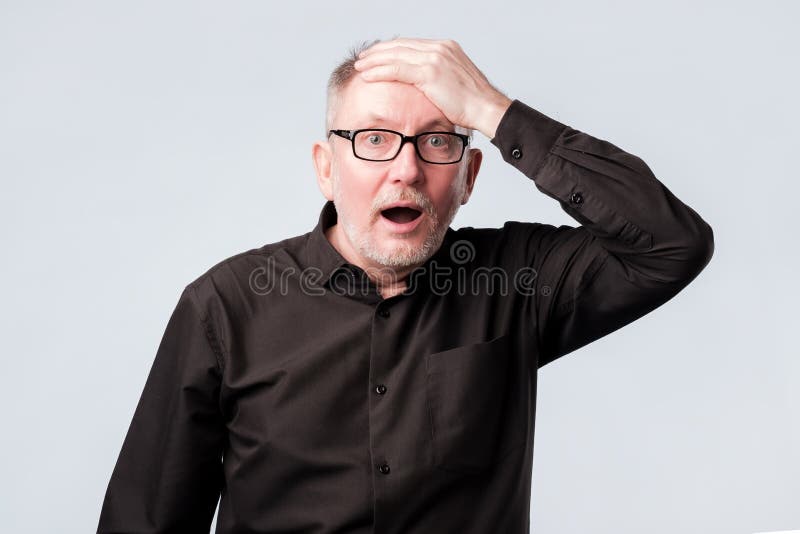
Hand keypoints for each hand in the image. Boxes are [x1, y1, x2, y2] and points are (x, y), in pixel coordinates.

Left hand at [353, 38, 512, 138]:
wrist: (486, 108)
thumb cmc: (473, 104)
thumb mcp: (454, 83)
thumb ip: (438, 77)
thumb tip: (424, 84)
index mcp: (446, 48)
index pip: (410, 44)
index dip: (391, 49)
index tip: (376, 55)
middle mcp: (439, 48)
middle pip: (400, 46)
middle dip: (379, 52)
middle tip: (362, 58)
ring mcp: (434, 58)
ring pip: (395, 56)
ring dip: (374, 61)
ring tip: (359, 66)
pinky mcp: (430, 73)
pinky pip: (397, 70)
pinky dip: (379, 72)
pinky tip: (367, 75)